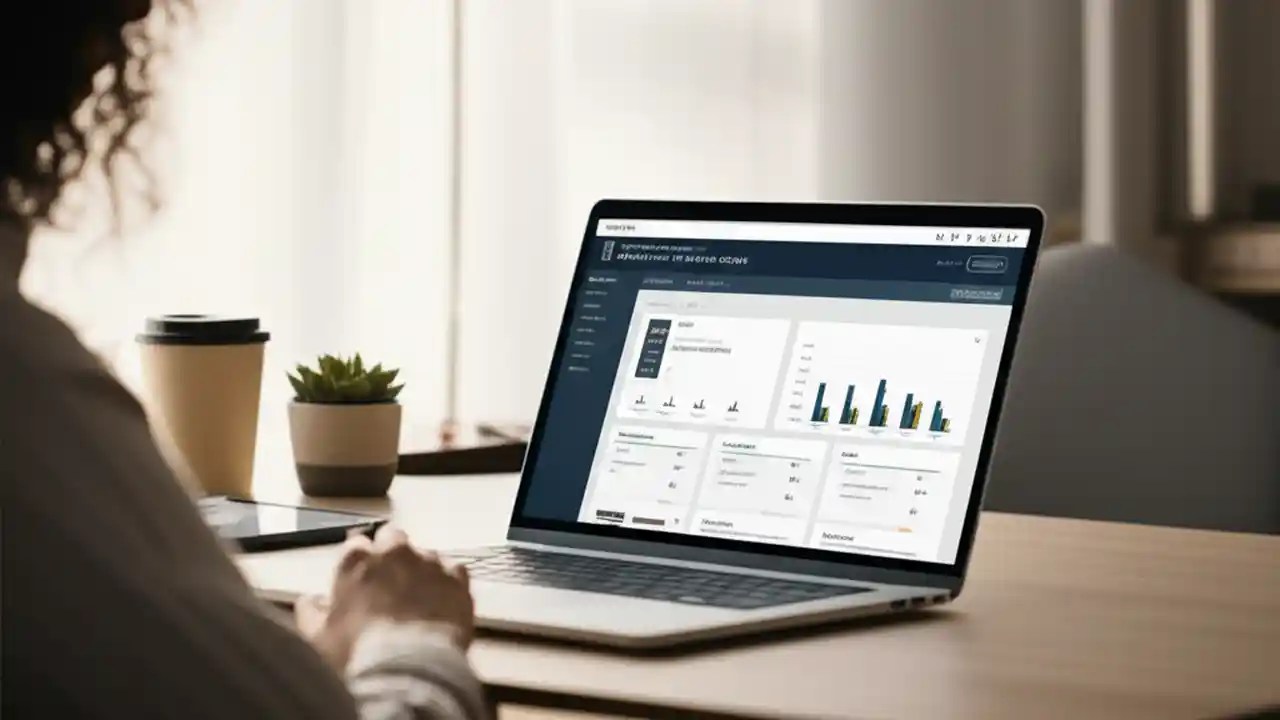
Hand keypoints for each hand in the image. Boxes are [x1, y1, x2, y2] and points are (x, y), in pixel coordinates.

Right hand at [296, 525, 474, 669]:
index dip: (358, 562)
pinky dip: (447, 582)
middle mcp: (394, 552)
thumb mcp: (319, 639)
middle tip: (389, 582)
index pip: (356, 545)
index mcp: (356, 561)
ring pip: (424, 554)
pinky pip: (453, 570)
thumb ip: (311, 613)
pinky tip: (442, 602)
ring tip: (418, 598)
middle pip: (392, 538)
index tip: (359, 578)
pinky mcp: (457, 579)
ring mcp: (430, 562)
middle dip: (390, 554)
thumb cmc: (357, 655)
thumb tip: (310, 601)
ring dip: (420, 568)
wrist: (408, 670)